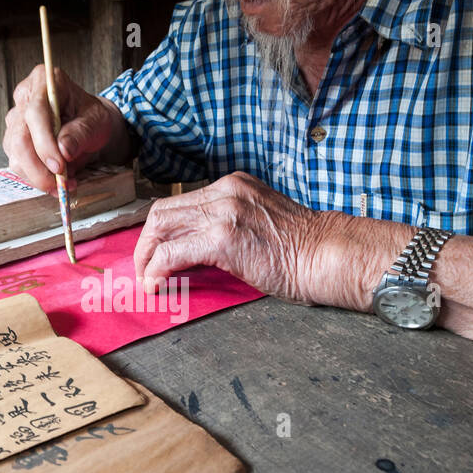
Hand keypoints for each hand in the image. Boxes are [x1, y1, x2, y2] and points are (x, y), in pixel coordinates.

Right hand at [2, 64, 129, 192]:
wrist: (88, 126)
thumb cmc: (92, 117)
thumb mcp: (96, 121)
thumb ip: (81, 134)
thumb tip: (63, 151)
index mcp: (44, 81)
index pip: (35, 113)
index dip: (44, 143)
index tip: (59, 166)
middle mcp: (24, 98)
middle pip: (19, 138)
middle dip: (38, 168)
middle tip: (60, 186)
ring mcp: (15, 120)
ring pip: (15, 156)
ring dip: (38, 177)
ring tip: (65, 183)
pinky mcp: (13, 140)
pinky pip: (18, 164)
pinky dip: (36, 178)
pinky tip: (56, 180)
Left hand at [134, 171, 415, 307]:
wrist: (329, 254)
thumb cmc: (303, 250)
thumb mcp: (260, 223)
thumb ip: (227, 227)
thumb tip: (194, 254)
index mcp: (233, 186)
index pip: (179, 202)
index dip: (159, 230)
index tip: (153, 253)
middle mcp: (225, 191)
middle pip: (163, 211)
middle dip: (145, 243)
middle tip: (142, 270)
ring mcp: (223, 212)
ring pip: (161, 228)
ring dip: (146, 257)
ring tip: (146, 280)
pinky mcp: (223, 238)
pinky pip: (173, 253)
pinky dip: (157, 270)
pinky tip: (157, 286)